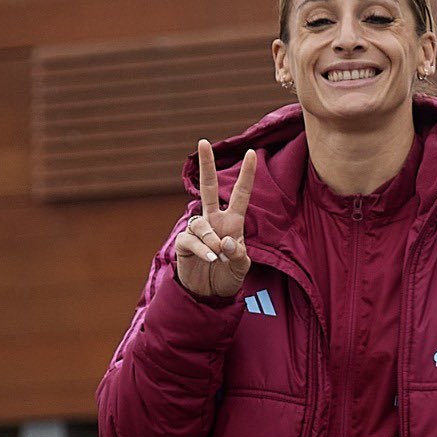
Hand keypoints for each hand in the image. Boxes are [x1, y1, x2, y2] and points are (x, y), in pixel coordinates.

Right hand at [175, 139, 256, 297]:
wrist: (208, 294)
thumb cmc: (228, 276)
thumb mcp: (242, 268)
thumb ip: (239, 255)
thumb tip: (225, 240)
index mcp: (232, 222)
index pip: (240, 194)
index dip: (247, 175)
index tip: (252, 152)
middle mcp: (214, 220)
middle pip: (208, 187)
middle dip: (206, 164)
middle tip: (203, 141)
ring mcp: (198, 230)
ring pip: (201, 224)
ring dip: (211, 241)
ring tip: (217, 257)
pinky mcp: (184, 243)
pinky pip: (191, 239)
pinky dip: (202, 249)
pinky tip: (209, 259)